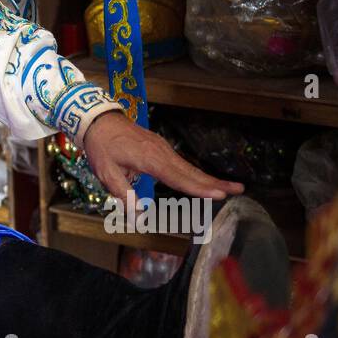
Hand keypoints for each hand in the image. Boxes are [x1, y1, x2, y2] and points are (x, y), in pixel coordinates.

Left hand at [81, 110, 243, 199]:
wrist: (98, 120)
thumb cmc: (101, 146)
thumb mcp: (106, 171)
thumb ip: (122, 194)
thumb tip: (136, 217)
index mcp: (149, 158)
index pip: (177, 177)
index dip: (198, 188)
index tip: (217, 195)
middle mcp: (161, 152)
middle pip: (190, 171)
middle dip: (215, 182)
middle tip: (238, 190)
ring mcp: (163, 148)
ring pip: (189, 167)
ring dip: (209, 178)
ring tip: (231, 188)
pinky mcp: (161, 148)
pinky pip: (181, 163)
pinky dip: (196, 173)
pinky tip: (205, 182)